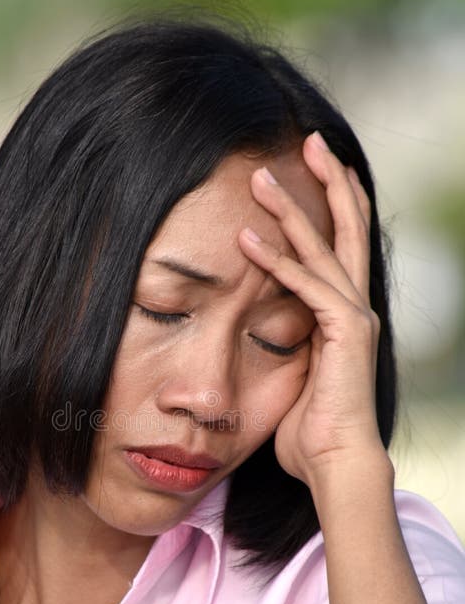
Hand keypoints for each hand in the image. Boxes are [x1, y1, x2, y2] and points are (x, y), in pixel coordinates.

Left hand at [238, 132, 385, 487]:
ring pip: (324, 247)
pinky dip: (279, 261)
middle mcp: (355, 305)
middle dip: (326, 181)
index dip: (326, 205)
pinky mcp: (345, 332)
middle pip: (344, 228)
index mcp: (343, 312)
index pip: (339, 245)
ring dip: (291, 208)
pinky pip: (308, 286)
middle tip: (306, 140)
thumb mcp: (290, 376)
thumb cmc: (309, 431)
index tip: (306, 173)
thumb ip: (281, 346)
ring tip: (259, 177)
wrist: (334, 463)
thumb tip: (255, 340)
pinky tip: (248, 237)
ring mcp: (354, 316)